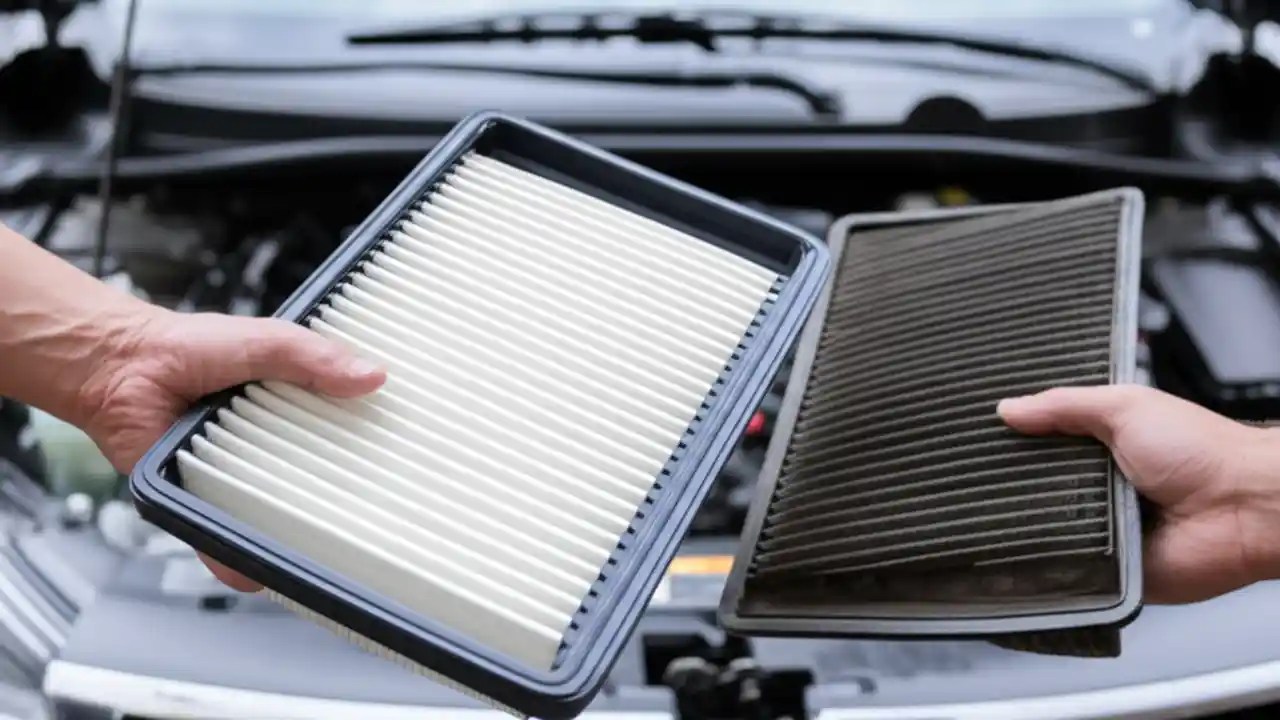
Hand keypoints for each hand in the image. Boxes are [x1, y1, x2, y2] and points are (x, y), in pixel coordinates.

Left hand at [80, 308, 384, 591]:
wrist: (116, 369)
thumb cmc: (189, 347)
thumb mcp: (265, 340)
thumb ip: (314, 357)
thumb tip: (372, 377)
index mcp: (297, 408)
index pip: (347, 435)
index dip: (375, 453)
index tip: (407, 470)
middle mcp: (274, 448)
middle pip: (319, 484)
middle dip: (345, 504)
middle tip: (378, 523)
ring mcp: (239, 477)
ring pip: (275, 518)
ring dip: (295, 538)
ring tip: (331, 560)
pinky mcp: (202, 500)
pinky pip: (222, 537)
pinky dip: (236, 560)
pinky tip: (258, 576)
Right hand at [999, 385, 1279, 603]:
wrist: (1245, 508)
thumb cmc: (1201, 450)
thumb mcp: (1125, 407)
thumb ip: (1064, 406)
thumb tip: (1007, 409)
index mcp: (1099, 451)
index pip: (1040, 449)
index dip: (1012, 446)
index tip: (973, 443)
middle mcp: (1096, 493)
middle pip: (1034, 492)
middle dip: (1012, 488)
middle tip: (976, 481)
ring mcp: (1100, 535)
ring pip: (1042, 534)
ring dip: (1029, 526)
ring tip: (996, 515)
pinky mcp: (1108, 574)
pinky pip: (1066, 572)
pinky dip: (1052, 565)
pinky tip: (1027, 553)